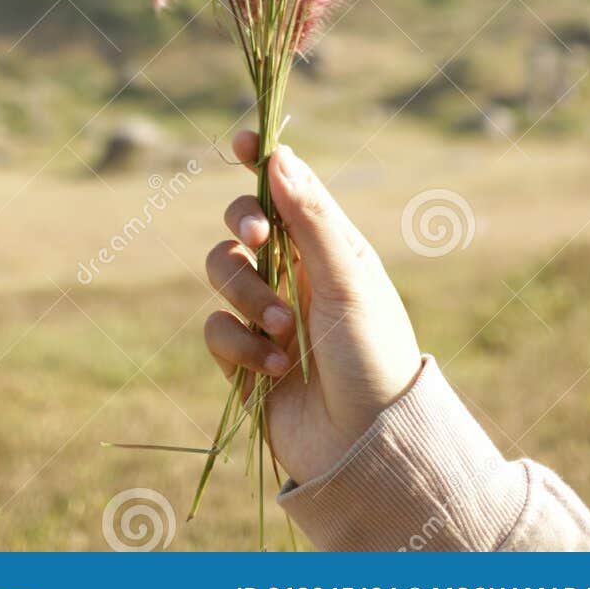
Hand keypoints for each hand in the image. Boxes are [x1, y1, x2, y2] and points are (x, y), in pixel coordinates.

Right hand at [204, 131, 421, 486]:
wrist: (366, 445)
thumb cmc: (373, 355)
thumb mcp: (349, 278)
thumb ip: (311, 217)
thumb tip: (279, 154)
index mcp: (327, 247)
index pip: (287, 190)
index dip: (261, 162)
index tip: (242, 143)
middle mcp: (294, 274)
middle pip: (242, 222)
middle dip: (243, 223)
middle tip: (260, 236)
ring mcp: (265, 315)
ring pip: (222, 271)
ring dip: (248, 295)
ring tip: (285, 331)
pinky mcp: (243, 358)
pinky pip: (215, 329)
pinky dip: (241, 346)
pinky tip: (276, 370)